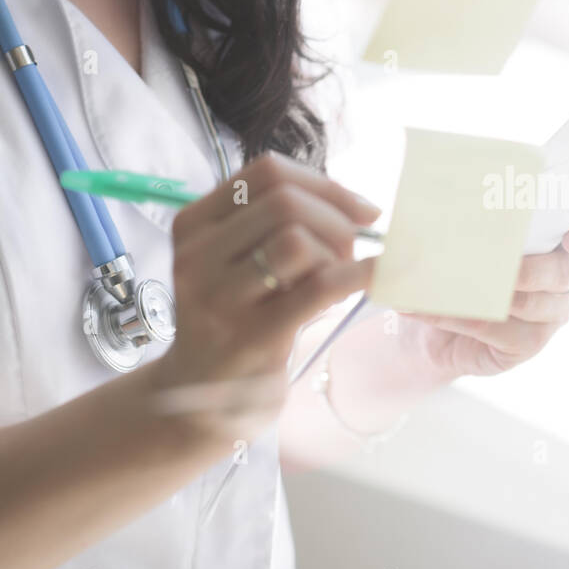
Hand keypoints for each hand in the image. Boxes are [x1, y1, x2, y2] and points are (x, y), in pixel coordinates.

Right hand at [152, 151, 377, 442]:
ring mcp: (220, 299)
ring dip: (335, 252)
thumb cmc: (235, 316)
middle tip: (350, 250)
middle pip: (285, 203)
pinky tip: (374, 278)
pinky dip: (357, 276)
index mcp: (193, 224)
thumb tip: (360, 205)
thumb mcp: (236, 260)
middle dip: (335, 219)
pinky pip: (318, 288)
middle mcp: (197, 256)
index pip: (267, 173)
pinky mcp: (252, 338)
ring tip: (338, 276)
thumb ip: (278, 224)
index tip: (359, 208)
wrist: (201, 395)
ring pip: (296, 239)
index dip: (324, 184)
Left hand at [402, 217, 568, 377]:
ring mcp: (550, 316)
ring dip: (486, 293)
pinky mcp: (527, 345)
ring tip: (448, 285)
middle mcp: (561, 280)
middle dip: (531, 270)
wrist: (429, 326)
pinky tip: (427, 309)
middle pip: (562, 273)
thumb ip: (459, 224)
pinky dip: (459, 316)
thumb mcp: (455, 241)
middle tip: (504, 268)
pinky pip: (499, 330)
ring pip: (529, 304)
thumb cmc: (451, 271)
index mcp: (552, 244)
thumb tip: (427, 211)